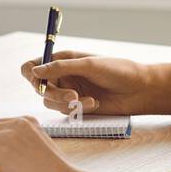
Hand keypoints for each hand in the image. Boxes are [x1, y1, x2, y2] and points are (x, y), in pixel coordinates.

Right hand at [20, 51, 170, 116]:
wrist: (140, 90)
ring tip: (88, 100)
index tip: (37, 80)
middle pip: (39, 87)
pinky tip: (96, 103)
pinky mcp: (77, 107)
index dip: (30, 73)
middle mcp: (62, 75)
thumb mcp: (89, 65)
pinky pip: (65, 111)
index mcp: (63, 60)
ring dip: (67, 103)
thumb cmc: (118, 70)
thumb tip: (35, 71)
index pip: (32, 66)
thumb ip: (61, 67)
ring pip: (50, 102)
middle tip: (71, 96)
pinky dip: (78, 109)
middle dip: (54, 93)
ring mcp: (68, 91)